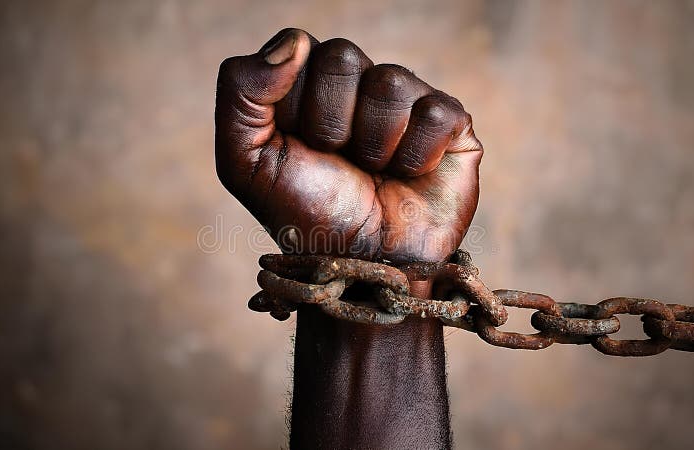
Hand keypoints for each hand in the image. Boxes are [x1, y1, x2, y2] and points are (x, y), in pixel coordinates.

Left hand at [215, 28, 482, 262]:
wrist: (360, 268)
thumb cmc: (304, 214)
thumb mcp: (244, 160)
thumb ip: (241, 89)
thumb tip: (294, 42)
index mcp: (309, 84)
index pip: (299, 48)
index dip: (295, 105)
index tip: (300, 146)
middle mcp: (360, 86)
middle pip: (342, 57)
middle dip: (330, 124)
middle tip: (338, 161)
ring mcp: (408, 103)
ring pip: (389, 83)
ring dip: (373, 144)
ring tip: (374, 174)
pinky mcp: (453, 127)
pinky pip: (437, 111)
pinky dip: (416, 156)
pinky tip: (409, 177)